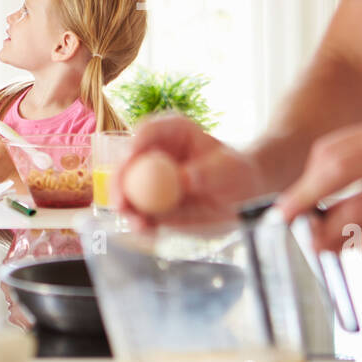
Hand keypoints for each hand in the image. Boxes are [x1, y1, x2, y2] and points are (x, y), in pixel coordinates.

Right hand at [114, 112, 266, 228]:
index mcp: (173, 132)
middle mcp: (155, 154)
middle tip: (122, 201)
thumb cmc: (237, 173)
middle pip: (128, 162)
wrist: (242, 197)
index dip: (137, 142)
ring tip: (140, 224)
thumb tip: (183, 179)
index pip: (150, 131)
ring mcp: (151, 181)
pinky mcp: (153, 205)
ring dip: (126, 207)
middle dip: (119, 180)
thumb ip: (208, 172)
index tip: (132, 156)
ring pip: (127, 191)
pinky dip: (141, 223)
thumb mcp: (230, 169)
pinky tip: (147, 231)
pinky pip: (140, 213)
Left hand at [273, 117, 361, 250]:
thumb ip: (359, 166)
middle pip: (336, 171)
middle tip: (285, 218)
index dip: (305, 177)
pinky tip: (343, 247)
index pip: (330, 151)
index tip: (290, 199)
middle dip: (303, 197)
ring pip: (354, 209)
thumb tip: (312, 197)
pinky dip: (354, 242)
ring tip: (314, 243)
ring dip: (327, 230)